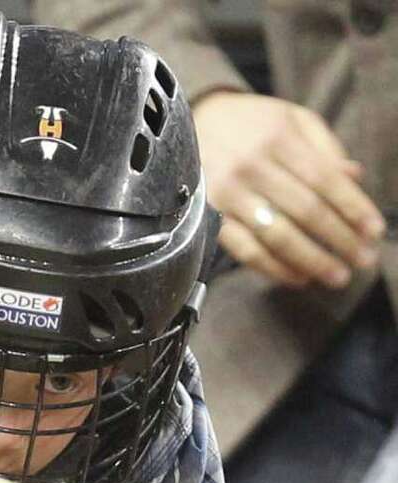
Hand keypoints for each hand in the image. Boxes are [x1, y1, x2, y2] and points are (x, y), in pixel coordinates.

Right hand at [193, 90, 383, 290]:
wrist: (193, 125)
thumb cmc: (252, 124)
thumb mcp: (292, 120)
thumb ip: (325, 148)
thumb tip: (355, 178)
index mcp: (278, 137)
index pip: (325, 179)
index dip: (353, 207)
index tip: (374, 231)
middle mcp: (253, 166)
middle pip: (306, 211)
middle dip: (339, 240)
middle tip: (363, 260)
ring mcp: (228, 195)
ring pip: (278, 237)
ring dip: (312, 261)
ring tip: (337, 276)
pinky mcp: (210, 219)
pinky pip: (247, 252)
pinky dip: (276, 270)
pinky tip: (299, 277)